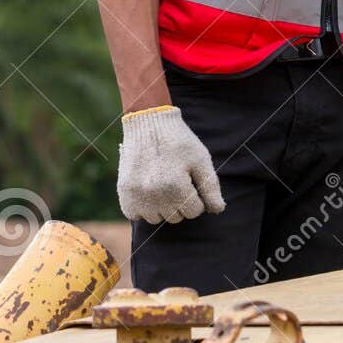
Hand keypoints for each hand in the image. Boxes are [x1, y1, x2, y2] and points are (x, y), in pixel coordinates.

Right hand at [117, 106, 224, 223]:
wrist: (148, 123)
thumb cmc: (179, 140)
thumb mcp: (201, 158)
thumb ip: (210, 186)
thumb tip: (218, 210)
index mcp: (176, 187)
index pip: (195, 211)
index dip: (196, 196)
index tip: (191, 181)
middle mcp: (154, 195)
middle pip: (176, 217)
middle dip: (180, 202)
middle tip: (176, 180)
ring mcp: (137, 196)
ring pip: (156, 219)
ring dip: (162, 207)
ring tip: (162, 184)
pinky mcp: (124, 194)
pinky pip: (136, 215)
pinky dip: (142, 207)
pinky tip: (148, 189)